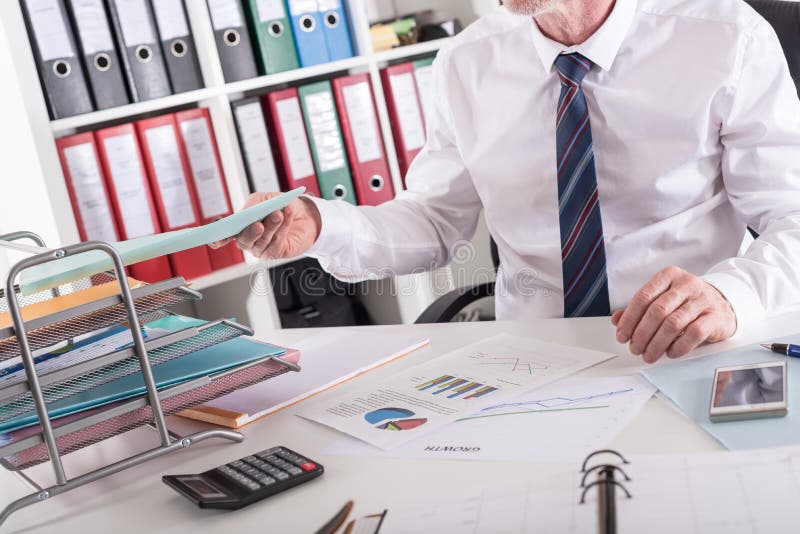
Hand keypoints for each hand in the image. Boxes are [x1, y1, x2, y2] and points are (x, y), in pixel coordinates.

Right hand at [211, 192, 321, 259]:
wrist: (304, 214)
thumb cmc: (279, 206)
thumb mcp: (264, 198)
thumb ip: (254, 204)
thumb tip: (248, 213)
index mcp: (239, 226)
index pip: (223, 235)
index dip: (217, 239)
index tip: (215, 239)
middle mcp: (248, 240)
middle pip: (244, 241)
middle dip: (250, 233)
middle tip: (258, 224)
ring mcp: (261, 248)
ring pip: (262, 242)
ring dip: (270, 227)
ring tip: (278, 214)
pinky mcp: (276, 253)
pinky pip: (277, 243)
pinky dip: (282, 228)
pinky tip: (286, 216)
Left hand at [611, 266, 736, 363]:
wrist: (724, 303)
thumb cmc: (687, 302)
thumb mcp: (663, 299)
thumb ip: (640, 308)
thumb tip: (616, 320)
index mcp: (668, 276)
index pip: (642, 297)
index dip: (629, 319)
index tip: (622, 335)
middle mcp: (686, 284)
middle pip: (656, 311)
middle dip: (641, 334)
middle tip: (634, 348)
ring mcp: (702, 299)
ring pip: (673, 324)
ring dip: (656, 344)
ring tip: (649, 354)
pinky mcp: (715, 316)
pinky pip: (693, 334)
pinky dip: (678, 347)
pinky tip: (670, 353)